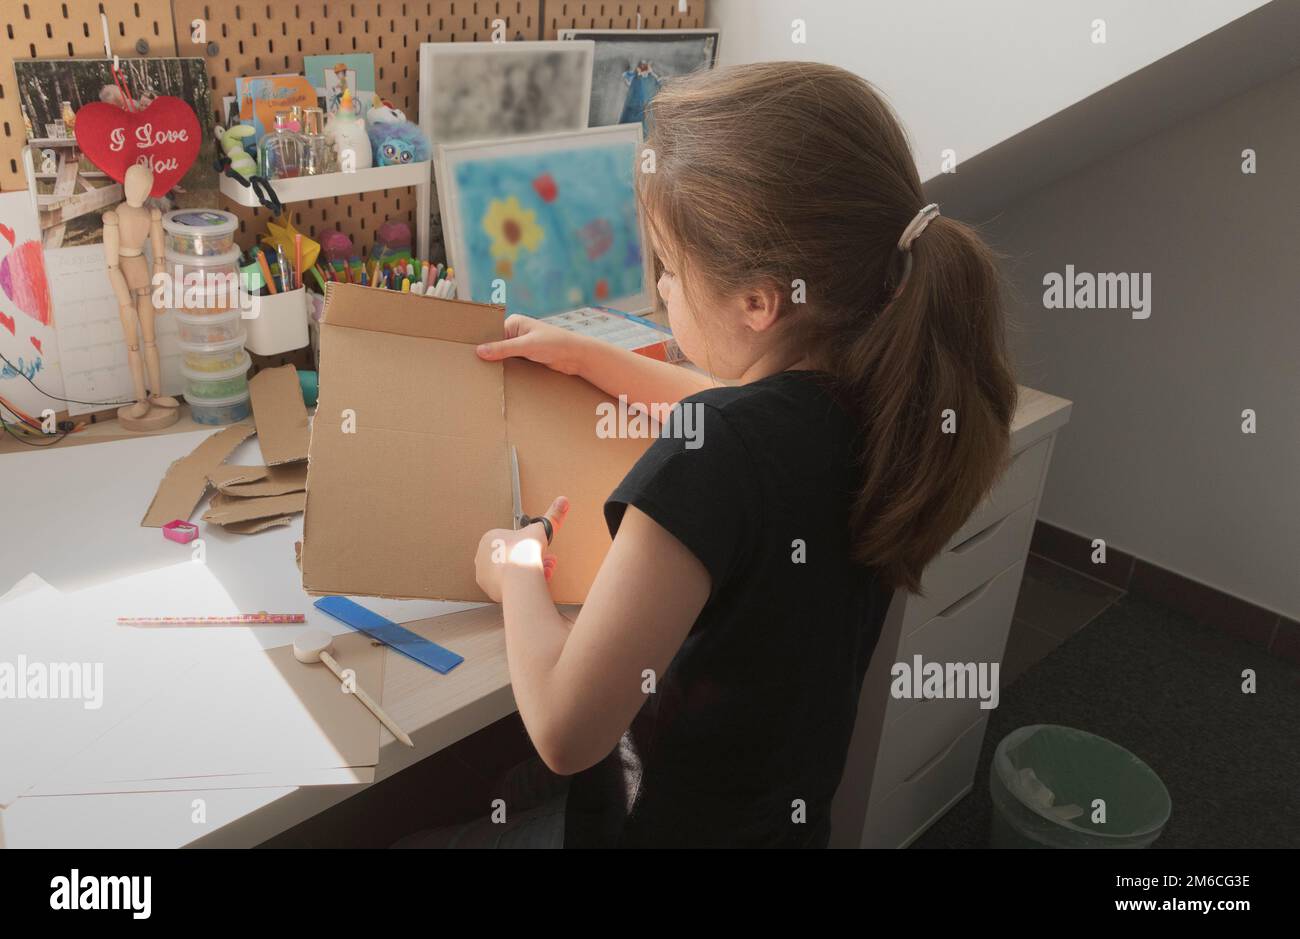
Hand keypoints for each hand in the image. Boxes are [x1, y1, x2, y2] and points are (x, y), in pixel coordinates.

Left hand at [474, 496, 569, 601]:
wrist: (519, 577)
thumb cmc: (525, 552)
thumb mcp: (541, 529)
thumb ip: (553, 516)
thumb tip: (563, 501)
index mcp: (490, 537)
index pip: (512, 541)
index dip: (529, 545)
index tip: (540, 549)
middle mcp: (482, 555)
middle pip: (513, 557)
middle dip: (531, 559)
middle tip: (546, 562)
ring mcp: (484, 573)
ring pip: (511, 572)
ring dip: (527, 572)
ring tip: (544, 573)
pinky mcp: (489, 589)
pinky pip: (509, 586)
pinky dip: (521, 585)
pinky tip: (532, 584)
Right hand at [475, 314, 590, 375]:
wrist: (577, 356)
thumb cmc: (555, 344)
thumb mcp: (527, 346)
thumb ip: (504, 348)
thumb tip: (480, 351)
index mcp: (514, 323)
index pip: (491, 332)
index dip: (480, 343)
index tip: (467, 354)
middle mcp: (515, 333)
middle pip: (495, 345)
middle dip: (487, 355)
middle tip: (471, 367)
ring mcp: (520, 346)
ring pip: (502, 356)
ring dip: (496, 364)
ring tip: (481, 374)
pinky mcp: (526, 359)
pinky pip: (511, 364)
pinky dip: (506, 370)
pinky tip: (496, 378)